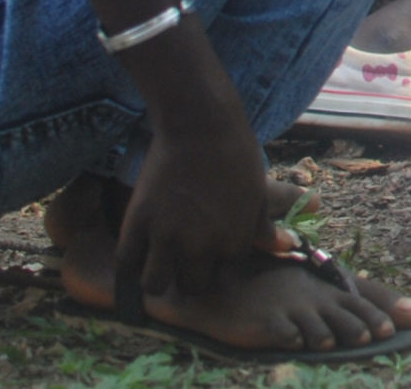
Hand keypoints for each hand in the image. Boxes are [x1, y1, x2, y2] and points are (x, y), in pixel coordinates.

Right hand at [114, 110, 291, 306]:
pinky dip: (127, 270)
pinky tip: (135, 262)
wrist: (201, 124)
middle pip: (193, 286)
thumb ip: (264, 227)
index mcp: (234, 241)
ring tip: (158, 263)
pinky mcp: (138, 222)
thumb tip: (284, 247)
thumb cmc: (236, 153)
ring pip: (156, 285)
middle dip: (190, 277)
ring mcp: (167, 236)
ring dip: (157, 279)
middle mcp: (201, 245)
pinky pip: (126, 264)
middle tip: (184, 261)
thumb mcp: (257, 192)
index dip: (219, 263)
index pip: (227, 275)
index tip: (213, 252)